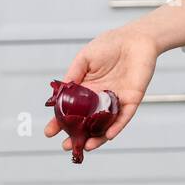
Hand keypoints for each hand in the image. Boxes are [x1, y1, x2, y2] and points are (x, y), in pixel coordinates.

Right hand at [44, 27, 158, 155]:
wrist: (135, 38)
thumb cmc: (109, 45)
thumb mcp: (84, 58)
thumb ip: (73, 75)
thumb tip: (61, 93)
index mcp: (87, 89)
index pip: (71, 110)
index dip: (60, 121)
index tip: (49, 132)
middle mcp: (100, 98)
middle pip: (86, 122)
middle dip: (76, 135)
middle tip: (66, 145)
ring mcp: (115, 101)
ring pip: (105, 124)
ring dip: (96, 137)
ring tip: (85, 146)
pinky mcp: (132, 99)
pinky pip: (124, 117)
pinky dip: (116, 126)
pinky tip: (108, 135)